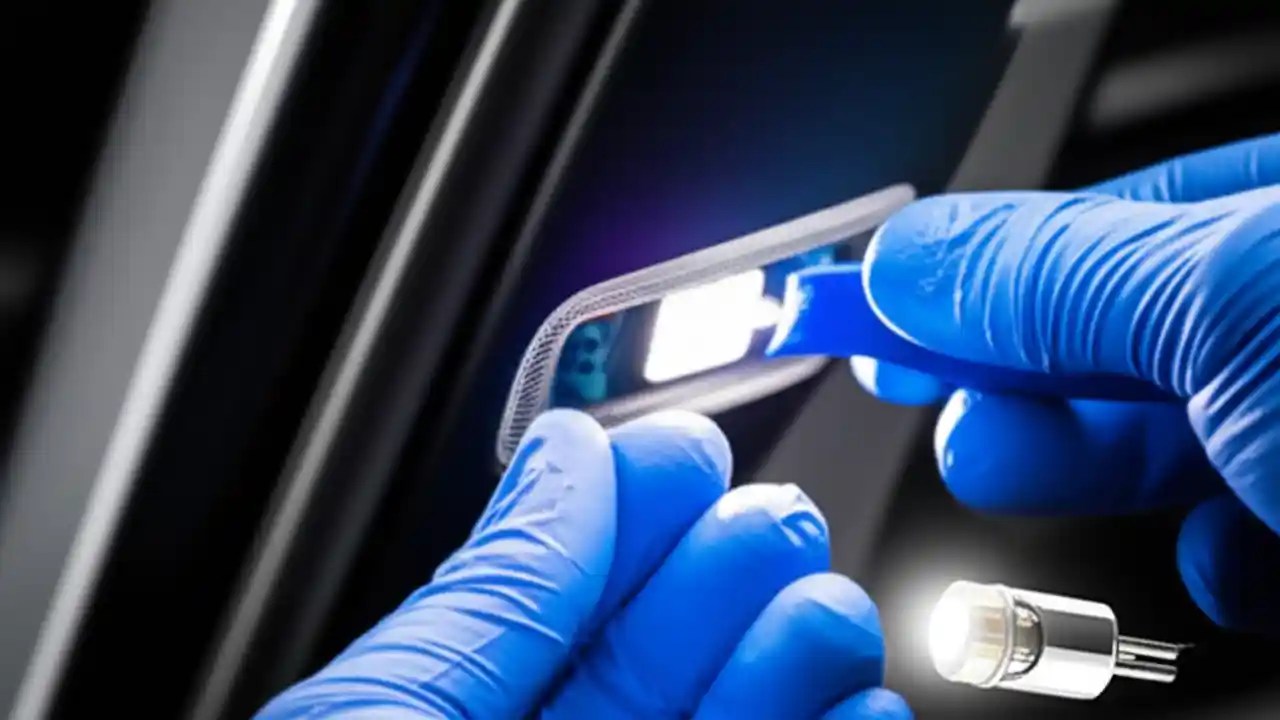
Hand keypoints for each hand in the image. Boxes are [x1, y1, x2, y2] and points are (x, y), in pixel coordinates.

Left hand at [257, 410, 909, 718]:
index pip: (562, 589)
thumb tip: (564, 450)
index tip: (686, 447)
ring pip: (748, 709)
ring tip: (819, 604)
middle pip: (666, 643)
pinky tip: (862, 702)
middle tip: (772, 514)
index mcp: (454, 711)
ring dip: (801, 645)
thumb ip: (491, 596)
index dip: (631, 506)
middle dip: (731, 562)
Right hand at [795, 133, 1279, 632]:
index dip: (963, 261)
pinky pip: (1243, 537)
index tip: (852, 303)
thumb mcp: (1235, 296)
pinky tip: (1216, 557)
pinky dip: (1206, 561)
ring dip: (1076, 466)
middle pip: (1113, 331)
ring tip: (1013, 464)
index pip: (1095, 214)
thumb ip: (1056, 273)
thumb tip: (903, 263)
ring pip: (1166, 437)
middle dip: (1006, 372)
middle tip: (913, 383)